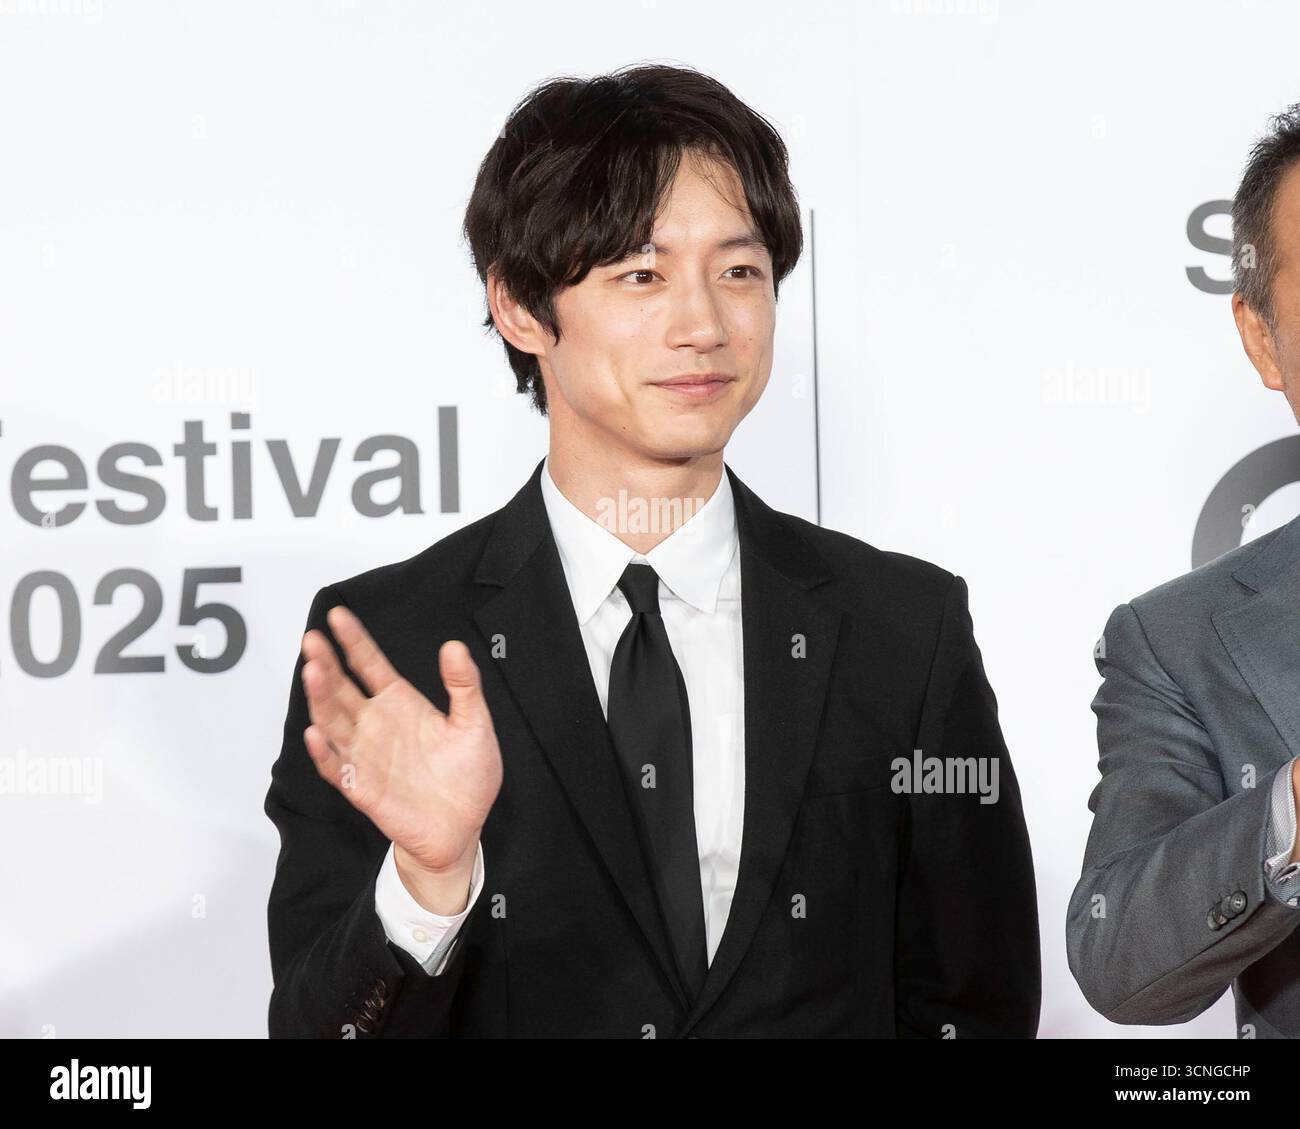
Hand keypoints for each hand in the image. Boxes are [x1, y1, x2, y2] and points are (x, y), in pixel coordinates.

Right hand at [300, 606, 502, 893]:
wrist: (462, 827)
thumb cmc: (468, 776)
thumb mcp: (475, 723)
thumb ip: (464, 685)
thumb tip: (455, 646)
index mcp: (401, 703)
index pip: (369, 663)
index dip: (353, 640)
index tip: (338, 616)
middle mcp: (377, 724)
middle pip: (342, 687)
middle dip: (325, 663)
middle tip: (313, 640)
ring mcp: (366, 754)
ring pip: (333, 721)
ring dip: (320, 698)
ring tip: (312, 673)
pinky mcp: (361, 786)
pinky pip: (336, 767)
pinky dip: (324, 752)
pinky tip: (316, 734)